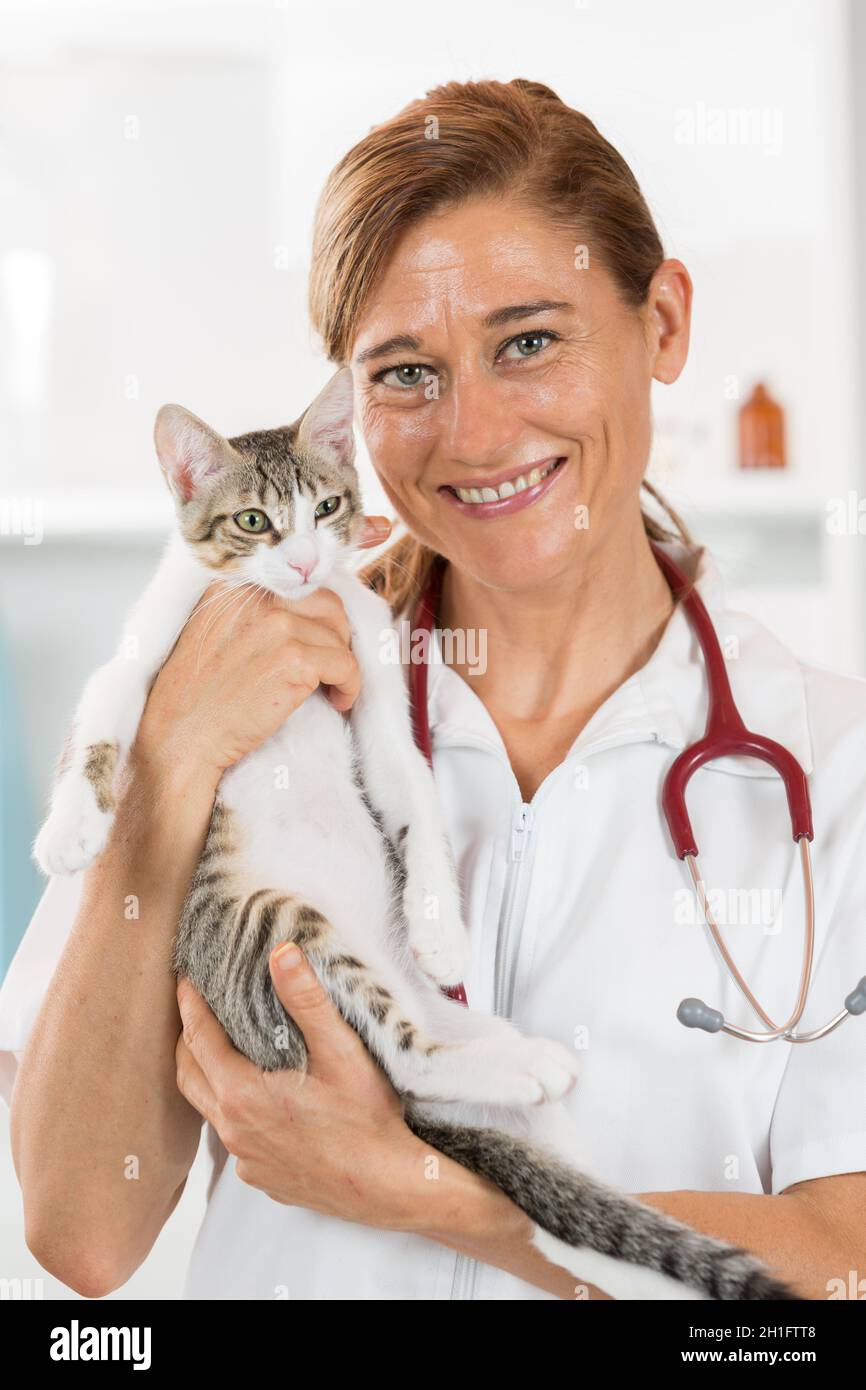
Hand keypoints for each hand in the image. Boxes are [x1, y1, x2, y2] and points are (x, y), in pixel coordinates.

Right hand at [135, 515, 392, 783]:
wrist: (180, 735)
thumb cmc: (197, 694)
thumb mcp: (215, 631)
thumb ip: (252, 611)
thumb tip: (307, 608)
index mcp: (235, 585)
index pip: (299, 577)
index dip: (323, 605)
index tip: (337, 621)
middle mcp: (257, 596)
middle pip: (328, 603)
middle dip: (334, 637)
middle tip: (326, 667)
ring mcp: (276, 624)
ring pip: (340, 636)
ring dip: (340, 666)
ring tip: (328, 690)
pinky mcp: (294, 658)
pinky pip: (347, 665)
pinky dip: (350, 687)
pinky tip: (336, 701)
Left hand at [174, 937, 433, 1229]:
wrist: (386, 1187)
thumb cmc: (366, 1120)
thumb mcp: (340, 1051)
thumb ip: (306, 1000)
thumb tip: (281, 953)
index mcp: (242, 1094)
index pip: (200, 1039)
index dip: (191, 1006)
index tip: (185, 982)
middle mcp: (233, 1129)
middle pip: (189, 1075)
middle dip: (187, 1039)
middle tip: (192, 1011)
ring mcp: (245, 1158)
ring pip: (207, 1108)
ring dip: (206, 1075)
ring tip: (217, 1049)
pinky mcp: (261, 1176)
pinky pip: (232, 1136)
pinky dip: (231, 1109)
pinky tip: (254, 1099)